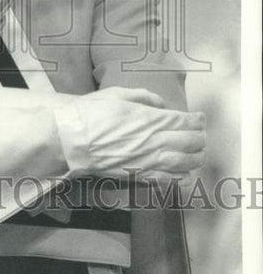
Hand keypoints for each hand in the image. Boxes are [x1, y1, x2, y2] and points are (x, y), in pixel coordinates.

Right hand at [58, 85, 205, 179]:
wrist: (71, 139)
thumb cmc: (92, 112)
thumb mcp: (117, 93)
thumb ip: (143, 96)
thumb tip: (161, 104)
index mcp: (149, 118)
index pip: (184, 121)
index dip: (196, 120)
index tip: (200, 118)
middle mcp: (153, 140)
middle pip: (188, 142)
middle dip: (200, 138)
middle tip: (201, 135)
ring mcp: (147, 160)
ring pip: (183, 162)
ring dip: (196, 158)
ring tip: (199, 154)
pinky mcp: (139, 175)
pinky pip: (167, 179)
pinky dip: (181, 177)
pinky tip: (186, 175)